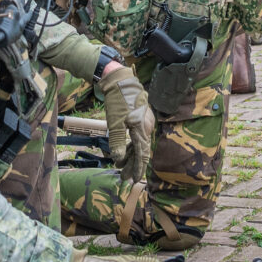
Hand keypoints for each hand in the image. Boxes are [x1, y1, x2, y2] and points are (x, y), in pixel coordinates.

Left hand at [97, 61, 155, 184]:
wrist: (121, 81)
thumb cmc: (118, 102)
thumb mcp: (114, 123)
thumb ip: (117, 142)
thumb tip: (118, 159)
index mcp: (142, 129)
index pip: (142, 154)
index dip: (138, 168)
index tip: (134, 180)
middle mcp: (147, 127)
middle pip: (140, 151)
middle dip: (132, 165)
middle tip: (123, 178)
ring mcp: (144, 123)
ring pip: (138, 144)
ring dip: (129, 156)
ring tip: (120, 168)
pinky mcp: (140, 120)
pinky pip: (137, 137)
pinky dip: (130, 146)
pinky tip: (123, 153)